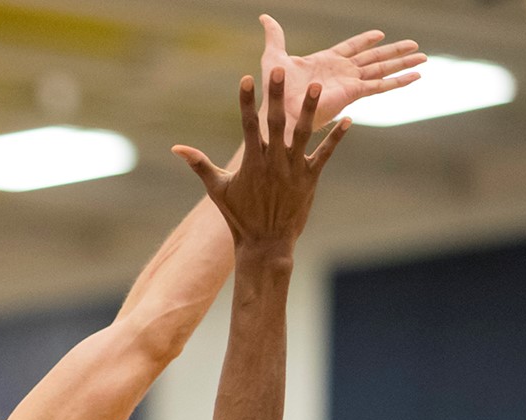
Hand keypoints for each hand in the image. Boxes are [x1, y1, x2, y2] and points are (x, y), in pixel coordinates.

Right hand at [171, 70, 348, 247]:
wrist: (265, 244)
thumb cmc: (239, 217)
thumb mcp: (217, 189)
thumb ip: (200, 164)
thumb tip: (176, 148)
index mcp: (252, 161)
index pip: (248, 124)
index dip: (247, 101)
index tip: (246, 78)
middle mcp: (273, 162)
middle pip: (275, 122)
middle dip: (277, 95)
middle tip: (280, 70)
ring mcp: (293, 169)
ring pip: (304, 133)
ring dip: (310, 109)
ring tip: (317, 86)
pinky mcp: (310, 178)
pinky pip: (326, 154)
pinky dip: (337, 137)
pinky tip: (349, 119)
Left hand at [259, 15, 424, 137]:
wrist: (277, 110)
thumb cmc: (273, 88)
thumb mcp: (274, 55)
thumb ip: (275, 36)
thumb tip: (265, 18)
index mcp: (326, 61)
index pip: (351, 48)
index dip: (365, 40)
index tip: (379, 34)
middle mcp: (341, 72)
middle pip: (374, 58)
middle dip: (394, 52)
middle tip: (415, 46)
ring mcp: (350, 82)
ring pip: (382, 69)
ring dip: (402, 63)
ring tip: (423, 58)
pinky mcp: (354, 92)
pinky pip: (380, 85)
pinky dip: (399, 81)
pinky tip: (416, 76)